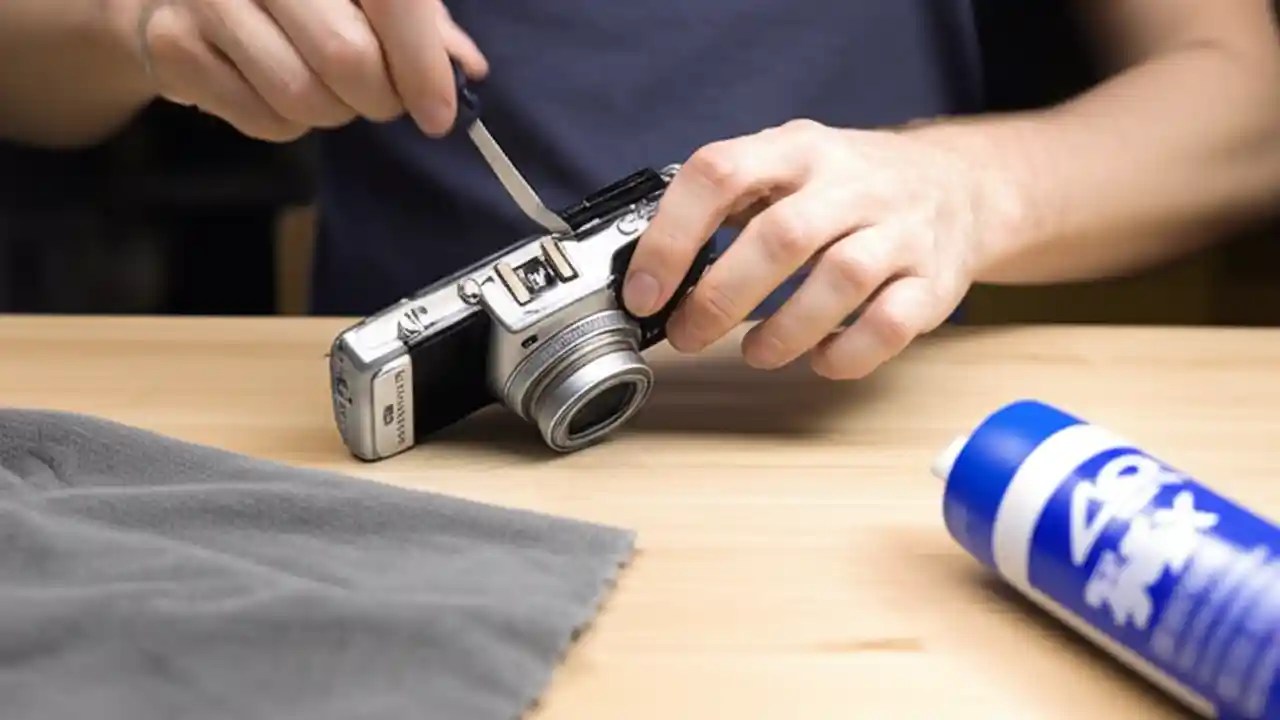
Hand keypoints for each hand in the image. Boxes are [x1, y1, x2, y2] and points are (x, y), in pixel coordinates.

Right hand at [120, 0, 487, 140]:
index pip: (394, 0)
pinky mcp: (173, 43)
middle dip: (379, 97)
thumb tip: (464, 68)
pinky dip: (288, 123)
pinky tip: (275, 87)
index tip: (438, 111)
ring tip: (325, 85)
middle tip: (381, 97)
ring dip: (333, 113)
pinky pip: (264, 120)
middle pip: (348, 59)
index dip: (423, 65)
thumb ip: (419, 19)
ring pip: (304, 97)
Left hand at [622, 119, 1019, 379]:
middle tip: (689, 335)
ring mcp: (900, 230)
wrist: (960, 184)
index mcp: (797, 150)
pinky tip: (820, 360)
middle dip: (722, 297)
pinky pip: (892, 323)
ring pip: (842, 278)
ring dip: (785, 330)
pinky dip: (848, 352)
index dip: (672, 237)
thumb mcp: (785, 168)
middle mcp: (851, 183)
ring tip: (755, 354)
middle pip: (781, 235)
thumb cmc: (848, 187)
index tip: (644, 292)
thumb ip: (725, 206)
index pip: (720, 173)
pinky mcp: (933, 281)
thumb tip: (647, 271)